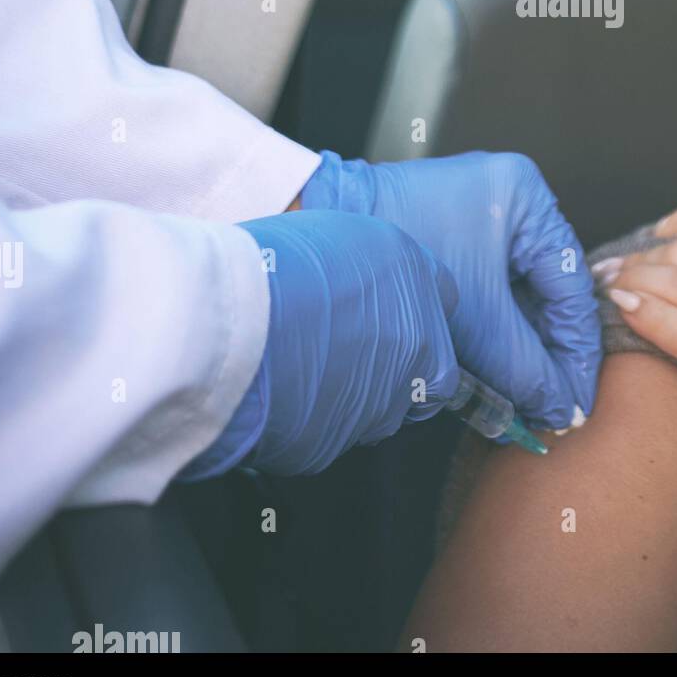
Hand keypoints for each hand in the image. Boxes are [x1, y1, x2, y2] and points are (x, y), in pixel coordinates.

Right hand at [183, 210, 459, 478]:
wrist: (233, 323)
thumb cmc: (271, 262)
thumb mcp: (332, 234)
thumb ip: (361, 263)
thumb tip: (354, 280)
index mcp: (416, 279)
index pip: (443, 299)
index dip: (417, 308)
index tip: (391, 312)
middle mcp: (417, 342)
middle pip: (434, 371)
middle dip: (404, 372)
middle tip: (353, 358)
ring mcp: (384, 400)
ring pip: (384, 412)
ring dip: (358, 400)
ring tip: (306, 376)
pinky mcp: (338, 443)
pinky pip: (332, 436)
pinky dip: (312, 423)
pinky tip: (278, 398)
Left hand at [301, 151, 599, 430]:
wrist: (324, 235)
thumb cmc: (397, 252)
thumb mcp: (477, 319)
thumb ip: (526, 367)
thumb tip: (560, 407)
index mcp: (526, 195)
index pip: (570, 283)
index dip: (576, 349)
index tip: (578, 398)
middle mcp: (510, 199)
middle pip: (549, 288)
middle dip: (552, 351)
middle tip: (559, 404)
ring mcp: (482, 216)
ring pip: (521, 293)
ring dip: (527, 346)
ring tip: (533, 396)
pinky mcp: (455, 238)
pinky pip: (494, 290)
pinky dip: (500, 330)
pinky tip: (505, 369)